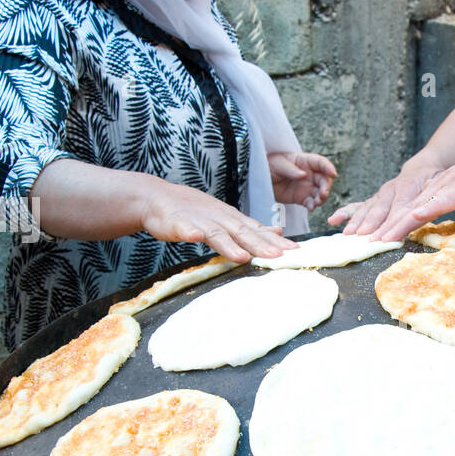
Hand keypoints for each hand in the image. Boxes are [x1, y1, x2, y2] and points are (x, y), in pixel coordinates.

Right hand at [138, 178, 298, 262]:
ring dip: (230, 244)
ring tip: (243, 257)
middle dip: (262, 245)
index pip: (258, 231)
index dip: (276, 241)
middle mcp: (220, 219)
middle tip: (280, 256)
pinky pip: (184, 229)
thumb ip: (251, 227)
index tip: (296, 251)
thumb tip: (278, 232)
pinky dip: (190, 232)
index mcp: (232, 220)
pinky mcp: (178, 223)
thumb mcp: (226, 217)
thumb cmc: (194, 212)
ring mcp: (199, 221)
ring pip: (217, 233)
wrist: (158, 198)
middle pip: (243, 233)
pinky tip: (195, 237)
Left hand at [268, 151, 336, 210]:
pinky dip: (313, 206)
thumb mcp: (278, 164)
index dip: (328, 167)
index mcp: (305, 161)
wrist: (260, 179)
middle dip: (326, 187)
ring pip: (320, 192)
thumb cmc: (269, 165)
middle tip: (323, 194)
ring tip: (317, 202)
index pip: (321, 163)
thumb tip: (303, 175)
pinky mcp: (302, 198)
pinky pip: (311, 202)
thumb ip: (291, 169)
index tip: (333, 174)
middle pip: (324, 179)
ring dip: (322, 198)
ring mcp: (307, 186)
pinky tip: (310, 208)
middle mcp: (309, 174)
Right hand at [327, 158, 442, 235]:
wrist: (422, 168)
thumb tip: (432, 208)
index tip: (385, 238)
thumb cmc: (432, 182)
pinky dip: (345, 212)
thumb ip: (432, 200)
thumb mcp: (438, 189)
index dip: (392, 225)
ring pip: (367, 208)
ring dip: (357, 222)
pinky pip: (357, 206)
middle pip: (380, 211)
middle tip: (364, 238)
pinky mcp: (374, 198)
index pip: (399, 210)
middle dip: (372, 226)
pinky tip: (333, 219)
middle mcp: (391, 191)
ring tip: (348, 234)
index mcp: (408, 188)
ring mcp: (380, 194)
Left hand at [371, 134, 454, 239]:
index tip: (376, 234)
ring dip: (396, 224)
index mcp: (446, 183)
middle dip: (383, 225)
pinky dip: (424, 212)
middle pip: (408, 207)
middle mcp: (444, 183)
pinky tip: (410, 220)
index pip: (413, 205)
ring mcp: (453, 184)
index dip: (393, 220)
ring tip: (377, 239)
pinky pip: (441, 201)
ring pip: (418, 207)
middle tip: (363, 240)